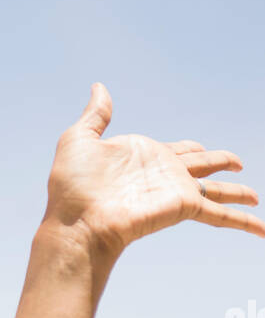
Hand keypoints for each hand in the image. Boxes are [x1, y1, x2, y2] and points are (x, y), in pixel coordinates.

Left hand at [44, 83, 263, 271]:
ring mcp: (175, 191)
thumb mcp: (80, 139)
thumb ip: (96, 115)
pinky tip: (263, 230)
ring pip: (217, 190)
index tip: (200, 148)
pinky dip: (245, 223)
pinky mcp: (183, 206)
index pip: (177, 151)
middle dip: (220, 162)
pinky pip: (221, 215)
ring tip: (256, 196)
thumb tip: (99, 87)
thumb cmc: (72, 186)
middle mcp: (164, 175)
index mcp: (144, 157)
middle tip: (237, 163)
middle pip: (203, 166)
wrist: (77, 221)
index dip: (192, 148)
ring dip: (238, 193)